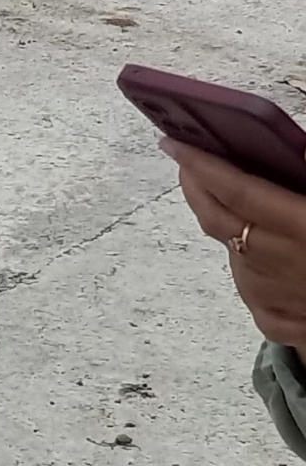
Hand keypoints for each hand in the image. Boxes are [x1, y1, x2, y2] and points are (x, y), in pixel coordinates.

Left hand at [163, 138, 305, 347]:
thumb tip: (302, 146)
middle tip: (186, 160)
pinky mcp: (279, 323)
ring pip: (231, 252)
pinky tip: (260, 247)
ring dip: (224, 223)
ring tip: (225, 197)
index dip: (202, 165)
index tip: (173, 142)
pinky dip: (248, 262)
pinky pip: (249, 285)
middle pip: (218, 220)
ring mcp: (276, 298)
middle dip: (195, 186)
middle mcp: (284, 266)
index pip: (239, 191)